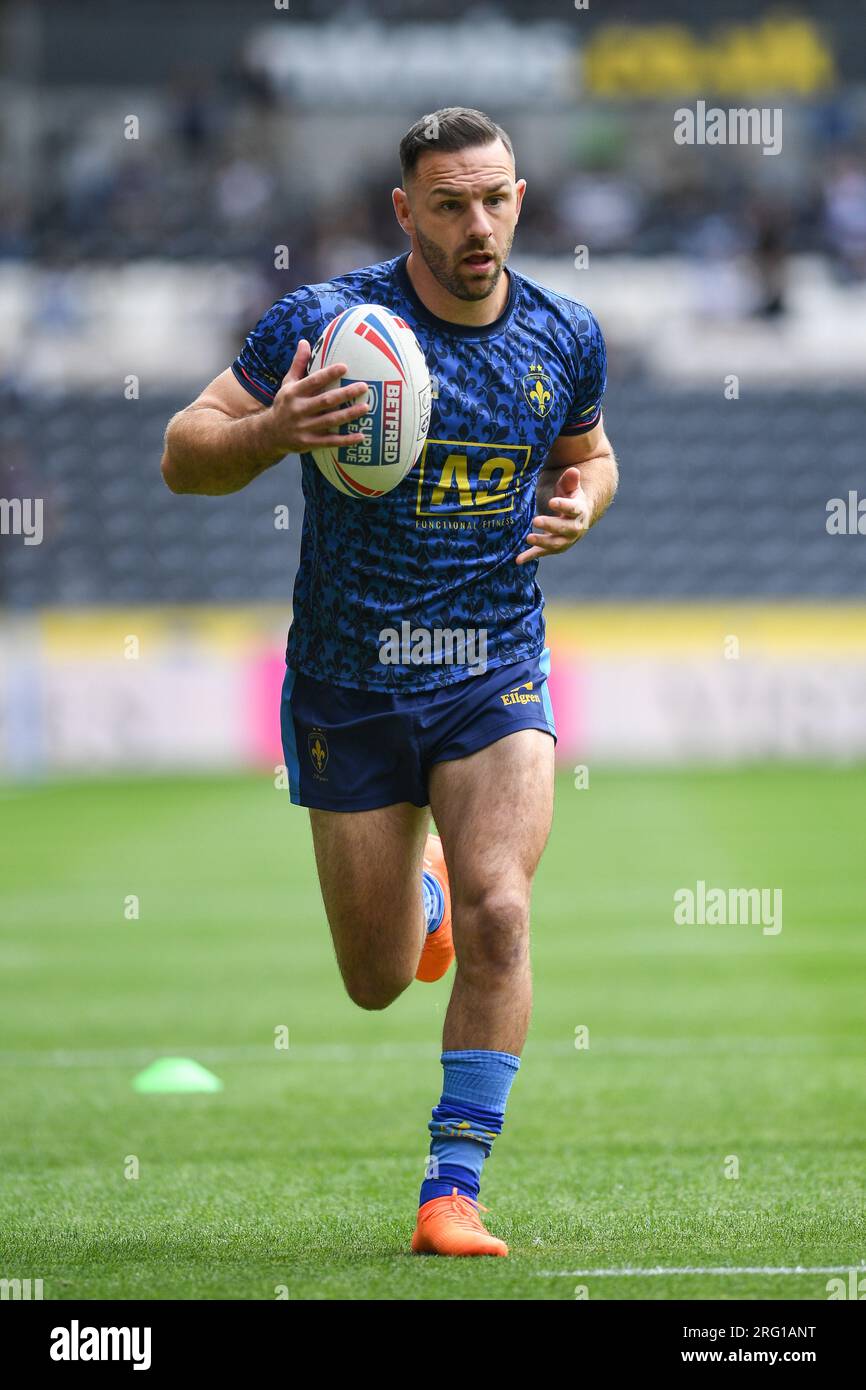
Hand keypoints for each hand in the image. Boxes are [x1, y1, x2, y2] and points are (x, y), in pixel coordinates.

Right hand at [262, 339, 370, 453]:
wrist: (269, 434)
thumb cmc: (284, 405)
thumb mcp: (287, 384)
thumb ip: (298, 364)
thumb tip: (304, 342)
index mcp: (293, 393)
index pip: (313, 381)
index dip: (329, 374)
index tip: (345, 367)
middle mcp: (298, 410)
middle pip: (325, 401)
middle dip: (345, 393)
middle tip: (364, 386)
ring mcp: (303, 428)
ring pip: (330, 420)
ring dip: (349, 414)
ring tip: (366, 407)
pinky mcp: (309, 443)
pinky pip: (330, 442)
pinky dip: (346, 440)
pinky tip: (361, 436)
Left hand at [516, 466, 591, 563]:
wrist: (578, 517)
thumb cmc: (571, 498)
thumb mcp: (571, 487)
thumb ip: (570, 480)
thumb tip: (573, 471)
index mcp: (579, 511)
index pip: (573, 509)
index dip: (564, 506)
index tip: (553, 502)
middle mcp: (575, 528)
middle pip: (565, 529)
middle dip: (551, 525)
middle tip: (536, 520)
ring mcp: (565, 540)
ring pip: (556, 544)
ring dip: (542, 542)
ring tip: (529, 538)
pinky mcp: (554, 547)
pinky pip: (543, 552)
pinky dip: (531, 556)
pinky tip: (518, 560)